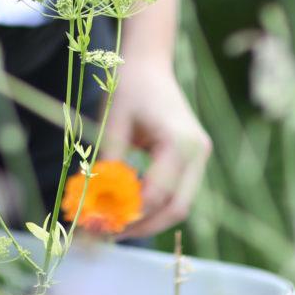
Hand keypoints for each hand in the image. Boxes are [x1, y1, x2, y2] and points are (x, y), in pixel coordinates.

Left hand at [100, 60, 210, 238]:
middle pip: (176, 207)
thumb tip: (95, 203)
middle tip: (110, 232)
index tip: (103, 223)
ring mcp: (199, 157)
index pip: (158, 194)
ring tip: (116, 222)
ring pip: (179, 203)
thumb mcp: (112, 123)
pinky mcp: (192, 158)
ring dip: (149, 217)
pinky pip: (177, 190)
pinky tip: (129, 203)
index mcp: (179, 142)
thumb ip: (109, 164)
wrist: (148, 62)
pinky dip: (155, 202)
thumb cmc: (127, 86)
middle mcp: (197, 153)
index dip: (131, 213)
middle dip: (143, 224)